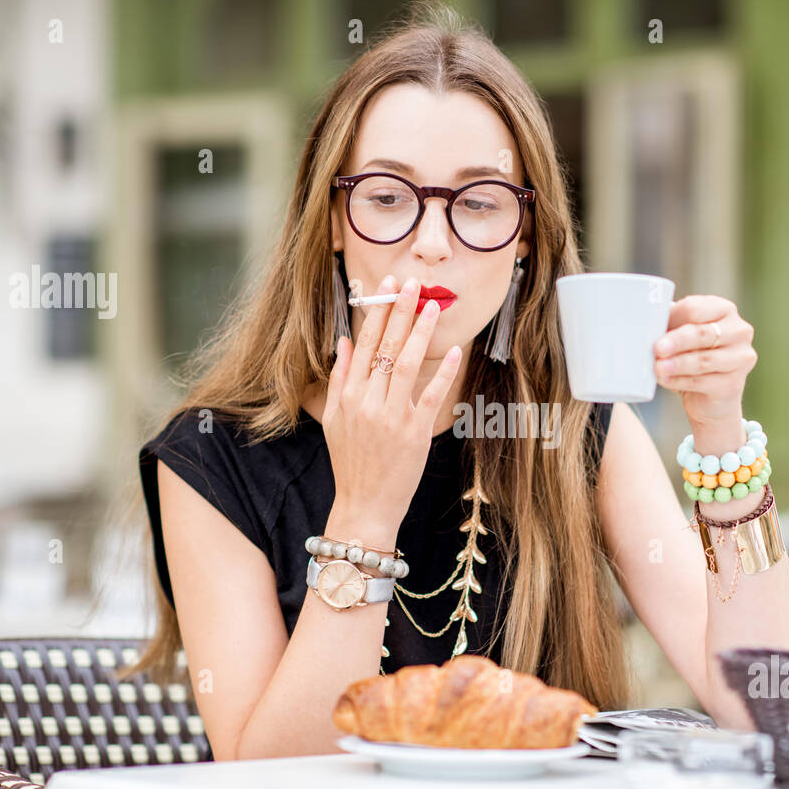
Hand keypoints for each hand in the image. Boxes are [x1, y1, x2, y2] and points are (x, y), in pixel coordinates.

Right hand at [323, 275, 461, 537]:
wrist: (364, 505)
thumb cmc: (351, 463)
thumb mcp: (334, 420)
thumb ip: (339, 379)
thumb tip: (344, 341)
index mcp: (349, 396)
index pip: (364, 344)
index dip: (378, 312)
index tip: (389, 286)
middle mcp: (368, 402)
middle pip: (385, 347)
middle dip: (401, 311)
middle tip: (414, 283)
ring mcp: (391, 418)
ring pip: (407, 365)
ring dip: (421, 333)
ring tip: (433, 306)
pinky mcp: (414, 434)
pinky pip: (430, 397)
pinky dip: (443, 374)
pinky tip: (454, 351)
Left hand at [653, 295, 755, 445]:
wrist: (710, 395)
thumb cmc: (693, 356)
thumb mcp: (682, 336)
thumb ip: (671, 326)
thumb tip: (646, 323)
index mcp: (724, 310)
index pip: (696, 308)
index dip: (673, 317)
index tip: (654, 325)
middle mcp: (739, 331)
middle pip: (703, 333)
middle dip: (677, 341)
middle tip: (657, 348)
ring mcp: (740, 358)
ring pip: (704, 360)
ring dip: (677, 364)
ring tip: (658, 368)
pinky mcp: (734, 384)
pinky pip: (702, 381)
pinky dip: (680, 381)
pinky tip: (665, 380)